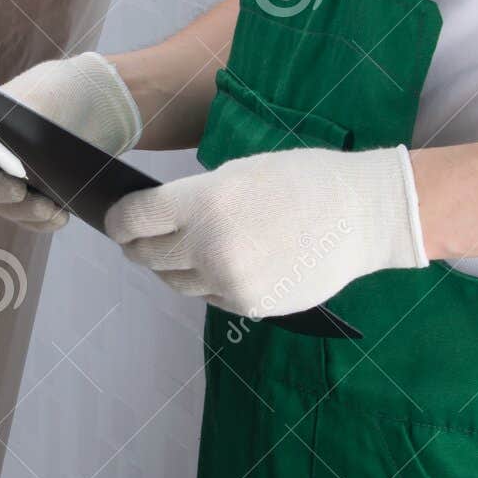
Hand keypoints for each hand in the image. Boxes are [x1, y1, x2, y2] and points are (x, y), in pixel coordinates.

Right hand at [0, 52, 141, 231]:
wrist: (92, 107)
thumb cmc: (55, 92)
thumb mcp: (38, 95)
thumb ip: (15, 116)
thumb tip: (3, 142)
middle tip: (17, 188)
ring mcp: (5, 186)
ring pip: (7, 209)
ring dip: (25, 210)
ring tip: (47, 204)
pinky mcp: (32, 202)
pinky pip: (32, 221)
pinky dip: (45, 220)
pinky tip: (61, 215)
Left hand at [105, 146, 427, 316]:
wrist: (361, 215)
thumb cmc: (301, 181)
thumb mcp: (236, 173)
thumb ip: (192, 200)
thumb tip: (156, 220)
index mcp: (202, 203)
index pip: (133, 220)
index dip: (118, 221)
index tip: (116, 220)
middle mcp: (209, 246)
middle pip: (147, 256)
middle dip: (138, 246)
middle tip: (138, 238)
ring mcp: (228, 281)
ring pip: (175, 281)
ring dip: (172, 266)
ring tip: (184, 250)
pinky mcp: (249, 305)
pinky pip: (209, 296)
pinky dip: (208, 282)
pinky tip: (224, 263)